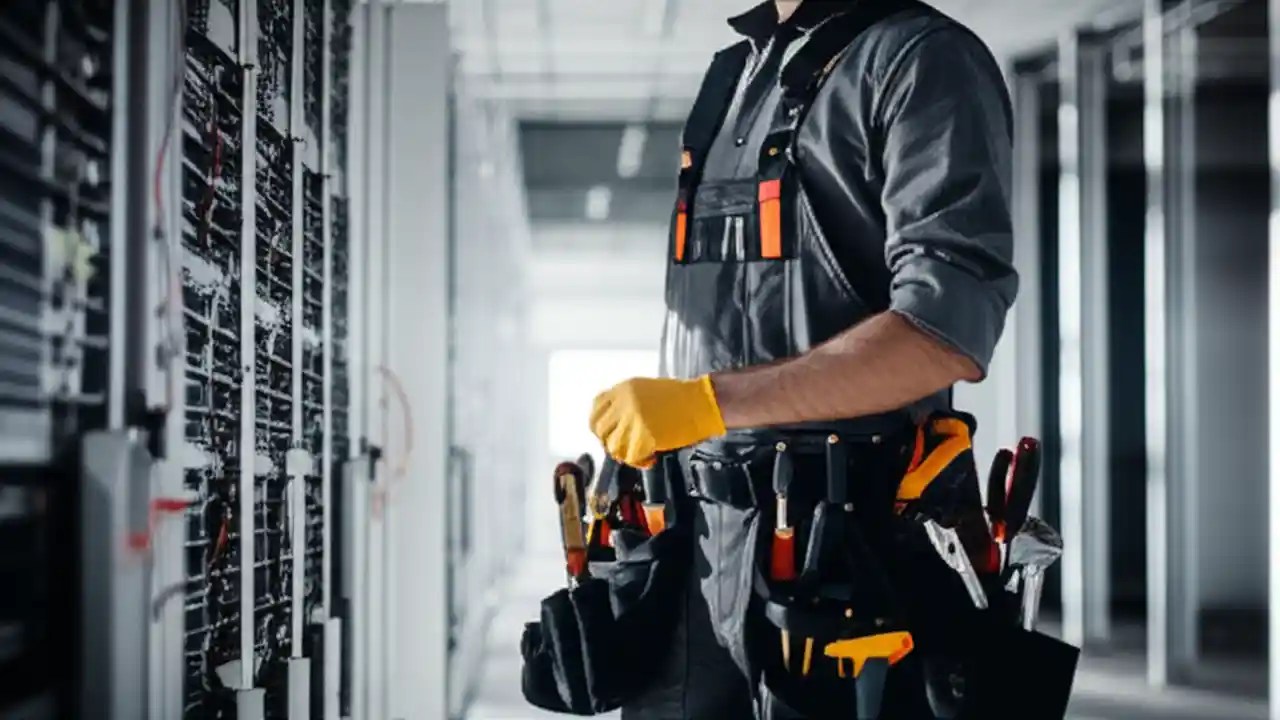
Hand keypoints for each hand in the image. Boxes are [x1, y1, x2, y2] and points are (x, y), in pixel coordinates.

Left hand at [589, 376, 725, 467]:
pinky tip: (650, 458)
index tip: (609, 433)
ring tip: (640, 454)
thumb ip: (627, 404)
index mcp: (623, 389)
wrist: (702, 402)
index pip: (596, 410)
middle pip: (601, 430)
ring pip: (614, 446)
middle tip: (626, 447)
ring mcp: (633, 419)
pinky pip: (632, 457)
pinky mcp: (645, 436)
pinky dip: (640, 462)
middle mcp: (624, 403)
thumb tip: (617, 426)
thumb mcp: (646, 391)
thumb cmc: (681, 398)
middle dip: (611, 442)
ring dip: (625, 454)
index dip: (600, 426)